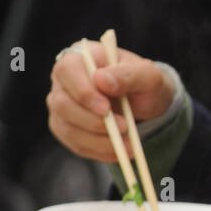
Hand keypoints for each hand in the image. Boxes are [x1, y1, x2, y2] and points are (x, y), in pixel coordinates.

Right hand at [48, 40, 174, 162]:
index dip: (82, 92)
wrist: (148, 102)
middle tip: (124, 128)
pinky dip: (97, 150)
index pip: (67, 70)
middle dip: (93, 121)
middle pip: (62, 103)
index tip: (105, 109)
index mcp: (81, 57)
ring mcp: (61, 105)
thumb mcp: (149, 76)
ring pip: (66, 127)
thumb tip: (102, 79)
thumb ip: (129, 74)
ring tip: (128, 145)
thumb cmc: (145, 83)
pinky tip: (118, 152)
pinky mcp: (66, 127)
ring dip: (98, 141)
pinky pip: (74, 143)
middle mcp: (64, 81)